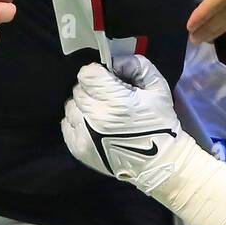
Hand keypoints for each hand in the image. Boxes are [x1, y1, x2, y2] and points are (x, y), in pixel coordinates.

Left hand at [61, 56, 189, 193]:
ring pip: (70, 106)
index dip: (97, 73)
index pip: (87, 74)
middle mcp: (95, 117)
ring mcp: (84, 135)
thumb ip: (137, 65)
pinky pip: (66, 124)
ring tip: (100, 112)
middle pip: (78, 89)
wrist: (158, 163)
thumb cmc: (159, 122)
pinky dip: (77, 121)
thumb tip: (114, 61)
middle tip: (107, 97)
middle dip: (92, 88)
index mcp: (116, 101)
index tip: (107, 79)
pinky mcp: (78, 149)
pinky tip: (93, 125)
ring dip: (83, 105)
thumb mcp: (158, 87)